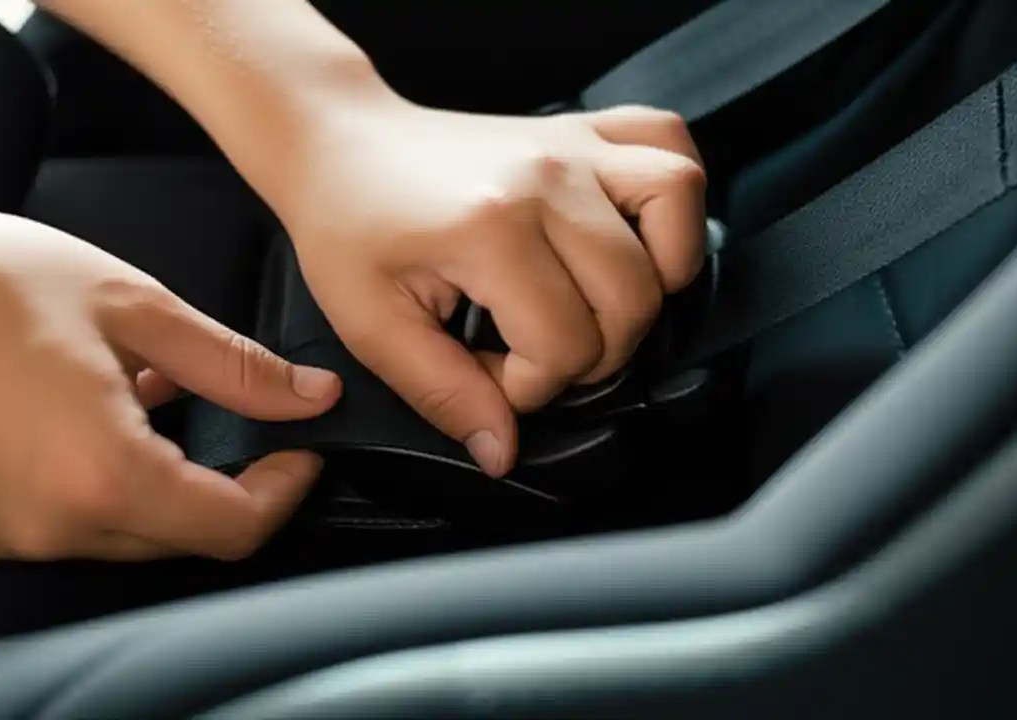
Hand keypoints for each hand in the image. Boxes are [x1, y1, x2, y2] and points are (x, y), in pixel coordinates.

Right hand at [0, 211, 341, 560]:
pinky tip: (102, 412)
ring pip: (132, 531)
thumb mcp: (131, 307)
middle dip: (232, 483)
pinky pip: (74, 517)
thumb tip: (309, 395)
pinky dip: (109, 478)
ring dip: (169, 476)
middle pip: (187, 536)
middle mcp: (53, 522)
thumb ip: (234, 365)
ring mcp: (10, 531)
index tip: (300, 447)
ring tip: (157, 395)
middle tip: (241, 415)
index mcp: (101, 474)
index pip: (235, 527)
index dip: (285, 489)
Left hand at [278, 100, 706, 476]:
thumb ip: (442, 394)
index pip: (564, 346)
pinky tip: (633, 233)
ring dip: (651, 280)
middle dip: (590, 352)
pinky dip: (671, 198)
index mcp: (491, 228)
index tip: (488, 372)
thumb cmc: (350, 227)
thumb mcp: (372, 325)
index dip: (529, 386)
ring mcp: (575, 145)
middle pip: (631, 299)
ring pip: (675, 217)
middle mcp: (548, 179)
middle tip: (534, 347)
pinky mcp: (585, 128)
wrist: (341, 143)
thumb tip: (502, 452)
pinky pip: (670, 145)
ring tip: (598, 300)